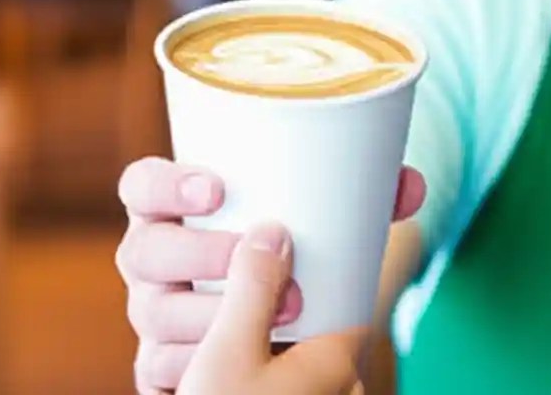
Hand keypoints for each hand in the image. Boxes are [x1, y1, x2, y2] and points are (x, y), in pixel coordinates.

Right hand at [117, 157, 425, 393]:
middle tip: (254, 259)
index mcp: (180, 217)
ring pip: (149, 312)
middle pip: (140, 250)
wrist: (284, 366)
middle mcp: (158, 268)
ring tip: (277, 319)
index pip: (143, 184)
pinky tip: (228, 362)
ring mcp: (156, 319)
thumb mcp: (326, 264)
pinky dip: (193, 364)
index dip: (166, 182)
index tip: (217, 189)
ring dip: (207, 316)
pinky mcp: (160, 368)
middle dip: (198, 255)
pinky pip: (154, 365)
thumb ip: (355, 225)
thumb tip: (410, 184)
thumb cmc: (308, 300)